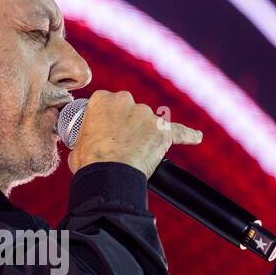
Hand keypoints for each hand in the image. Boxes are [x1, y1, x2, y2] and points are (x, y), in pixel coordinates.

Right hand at [68, 90, 202, 178]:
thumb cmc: (90, 162)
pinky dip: (188, 135)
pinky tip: (197, 137)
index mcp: (102, 99)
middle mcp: (126, 100)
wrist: (108, 174)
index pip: (107, 105)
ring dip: (145, 135)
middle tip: (119, 147)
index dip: (107, 122)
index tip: (105, 135)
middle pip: (129, 111)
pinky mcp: (163, 130)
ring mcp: (146, 114)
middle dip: (127, 126)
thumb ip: (88, 136)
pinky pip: (179, 131)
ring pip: (149, 123)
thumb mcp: (78, 143)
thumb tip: (90, 144)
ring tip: (136, 156)